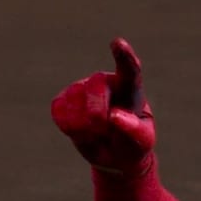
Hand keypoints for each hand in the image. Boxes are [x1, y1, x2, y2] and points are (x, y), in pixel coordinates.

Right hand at [51, 38, 155, 175]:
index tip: (118, 43)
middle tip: (104, 130)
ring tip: (99, 133)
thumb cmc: (134, 144)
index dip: (123, 56)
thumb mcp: (141, 141)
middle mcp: (105, 82)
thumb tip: (113, 116)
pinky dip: (70, 129)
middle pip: (95, 88)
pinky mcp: (64, 100)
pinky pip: (59, 112)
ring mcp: (82, 88)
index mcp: (130, 88)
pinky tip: (83, 131)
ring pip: (74, 102)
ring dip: (85, 127)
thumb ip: (132, 129)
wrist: (116, 157)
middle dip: (97, 114)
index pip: (129, 69)